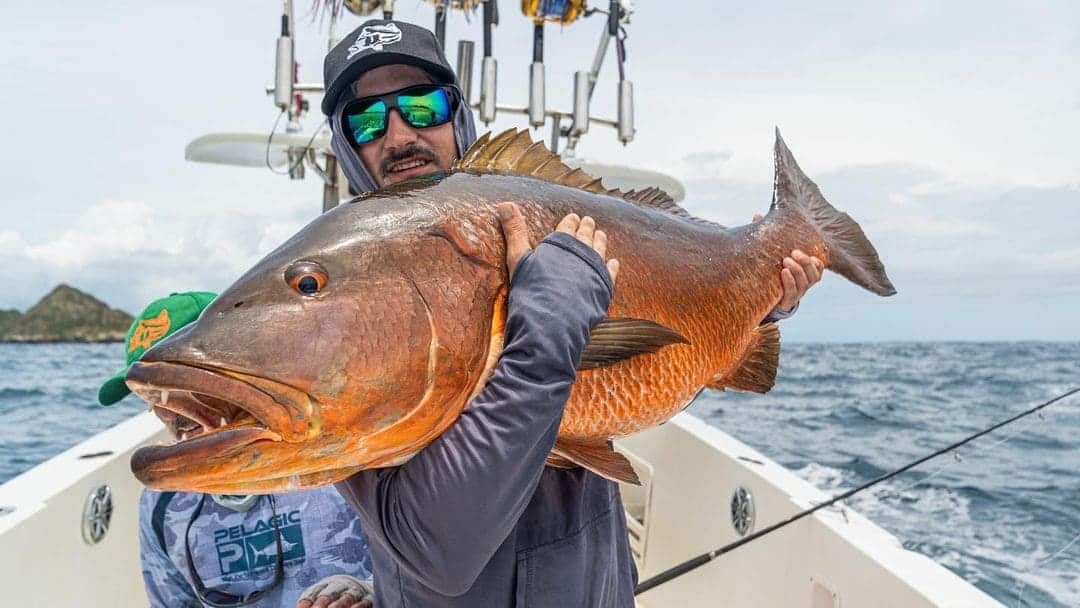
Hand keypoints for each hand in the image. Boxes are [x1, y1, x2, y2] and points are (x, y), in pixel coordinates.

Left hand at [295, 574, 373, 607]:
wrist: (360, 589)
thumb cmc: (334, 598)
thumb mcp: (321, 599)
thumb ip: (310, 605)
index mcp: (323, 586)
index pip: (311, 594)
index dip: (305, 602)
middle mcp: (338, 586)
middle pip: (329, 593)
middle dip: (322, 602)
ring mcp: (354, 591)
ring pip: (347, 597)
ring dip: (339, 604)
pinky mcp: (368, 598)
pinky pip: (363, 602)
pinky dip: (358, 607)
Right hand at [497, 203, 619, 282]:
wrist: (554, 319)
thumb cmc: (532, 288)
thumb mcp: (518, 257)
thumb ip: (514, 231)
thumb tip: (504, 203)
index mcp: (562, 242)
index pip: (567, 227)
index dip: (570, 221)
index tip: (574, 216)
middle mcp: (581, 252)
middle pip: (585, 236)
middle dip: (587, 228)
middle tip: (589, 221)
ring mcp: (595, 269)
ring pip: (600, 250)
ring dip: (600, 242)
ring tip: (601, 235)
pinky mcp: (604, 287)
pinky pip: (610, 273)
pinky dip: (612, 266)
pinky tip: (614, 262)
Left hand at [752, 214, 821, 312]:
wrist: (758, 296)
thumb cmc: (767, 270)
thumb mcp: (769, 253)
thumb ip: (766, 236)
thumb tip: (758, 215)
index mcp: (803, 272)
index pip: (818, 267)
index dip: (817, 260)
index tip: (808, 250)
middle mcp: (803, 283)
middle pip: (814, 274)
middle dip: (806, 262)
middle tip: (794, 252)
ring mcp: (796, 293)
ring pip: (806, 283)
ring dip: (798, 271)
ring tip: (785, 261)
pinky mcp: (786, 301)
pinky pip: (792, 293)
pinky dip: (789, 282)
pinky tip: (782, 272)